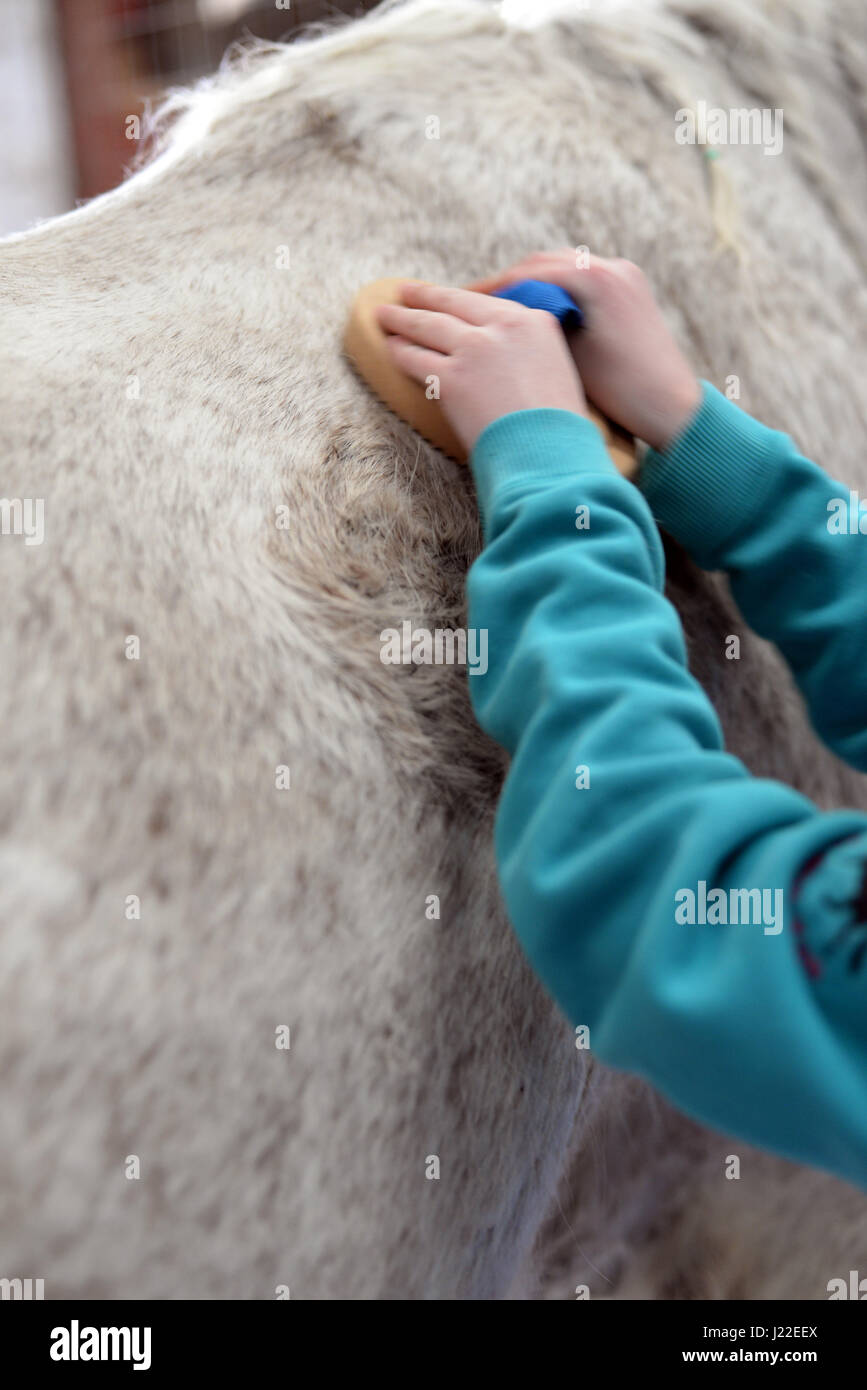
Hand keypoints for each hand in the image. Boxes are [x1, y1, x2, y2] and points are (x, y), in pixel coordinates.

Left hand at [375, 282, 586, 455]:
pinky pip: (416, 359)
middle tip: (405, 291)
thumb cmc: (558, 426)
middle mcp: (503, 327)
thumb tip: (505, 354)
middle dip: (424, 296)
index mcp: (534, 322)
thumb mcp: (557, 370)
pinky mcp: (452, 378)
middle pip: (454, 303)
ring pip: (428, 326)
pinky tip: (389, 348)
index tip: (443, 297)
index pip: (487, 303)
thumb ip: (530, 350)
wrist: (550, 453)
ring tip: (384, 315)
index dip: (459, 299)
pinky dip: (399, 352)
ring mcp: (475, 350)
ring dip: (402, 319)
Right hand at [468, 251, 700, 451]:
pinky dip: (556, 291)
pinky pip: (582, 281)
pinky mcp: (631, 289)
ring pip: (563, 269)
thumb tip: (498, 316)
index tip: (462, 300)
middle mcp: (613, 267)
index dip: (491, 287)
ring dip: (531, 284)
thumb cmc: (621, 390)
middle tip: (472, 299)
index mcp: (597, 279)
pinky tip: (535, 311)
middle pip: (545, 263)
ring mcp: (625, 275)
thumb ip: (534, 325)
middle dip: (508, 281)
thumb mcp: (568, 356)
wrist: (672, 407)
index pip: (529, 273)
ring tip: (499, 305)